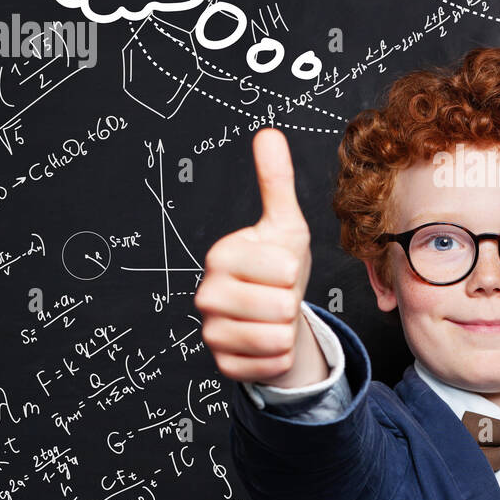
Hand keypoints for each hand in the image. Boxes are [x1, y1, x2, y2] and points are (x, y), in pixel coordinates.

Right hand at [196, 128, 318, 384]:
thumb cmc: (278, 265)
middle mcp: (206, 295)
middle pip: (280, 306)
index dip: (292, 269)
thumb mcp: (285, 224)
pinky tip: (268, 341)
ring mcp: (211, 332)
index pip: (283, 268)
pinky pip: (271, 365)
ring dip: (287, 330)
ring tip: (273, 317)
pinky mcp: (222, 366)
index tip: (278, 268)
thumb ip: (276, 181)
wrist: (275, 313)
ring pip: (276, 338)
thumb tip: (268, 133)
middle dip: (291, 302)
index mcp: (221, 255)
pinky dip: (280, 357)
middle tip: (277, 295)